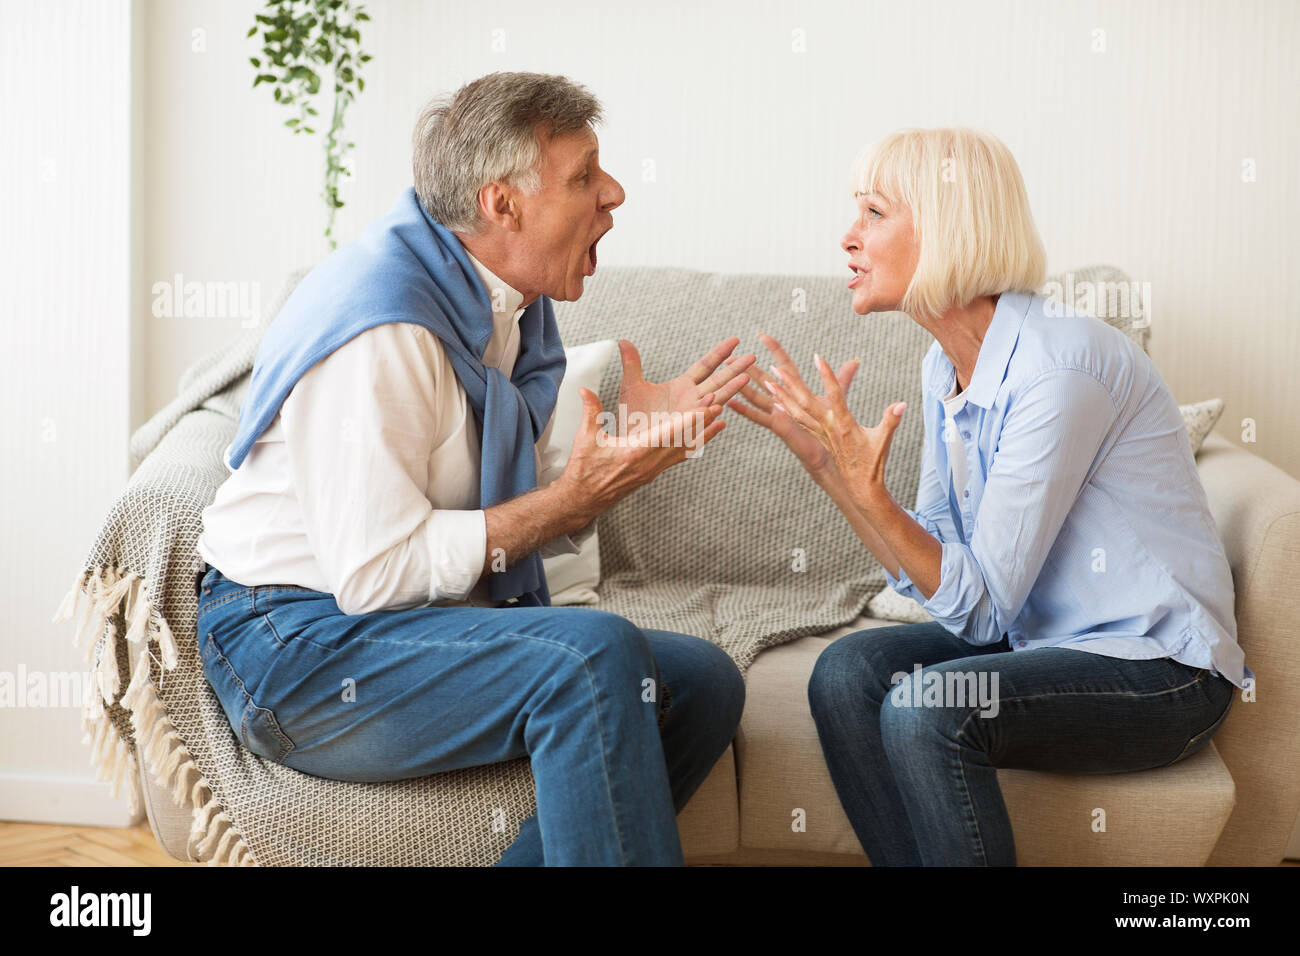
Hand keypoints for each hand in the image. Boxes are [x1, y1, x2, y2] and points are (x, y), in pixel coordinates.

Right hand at [558, 386, 726, 522]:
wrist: (583, 499)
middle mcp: (649, 463)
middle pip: (683, 440)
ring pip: (683, 451)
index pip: (670, 433)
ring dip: (702, 436)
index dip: (691, 419)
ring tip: (720, 423)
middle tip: (720, 406)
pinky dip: (690, 448)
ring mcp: (651, 471)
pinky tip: (701, 442)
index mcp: (636, 452)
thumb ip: (590, 412)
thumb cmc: (584, 469)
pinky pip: (676, 459)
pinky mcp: (650, 474)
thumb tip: (584, 389)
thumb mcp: (585, 439)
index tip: (708, 407)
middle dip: (702, 423)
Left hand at [616, 337, 754, 436]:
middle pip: (718, 381)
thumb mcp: (632, 386)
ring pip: (715, 402)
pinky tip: (721, 420)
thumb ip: (632, 364)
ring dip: (730, 391)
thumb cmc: (632, 415)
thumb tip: (623, 341)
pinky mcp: (684, 435)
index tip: (735, 340)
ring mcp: (691, 417)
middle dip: (735, 369)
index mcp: (683, 386)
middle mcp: (692, 400)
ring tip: (746, 379)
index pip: (706, 366)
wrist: (627, 441)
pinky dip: (709, 425)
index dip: (720, 353)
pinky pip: (700, 430)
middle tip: (752, 357)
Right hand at [726, 333, 860, 478]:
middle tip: (730, 354)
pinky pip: (759, 416)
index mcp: (798, 391)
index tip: (763, 335)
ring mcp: (780, 412)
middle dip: (748, 366)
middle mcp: (786, 400)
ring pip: (756, 395)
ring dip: (741, 384)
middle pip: (764, 378)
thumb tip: (856, 360)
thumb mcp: (836, 397)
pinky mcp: (780, 425)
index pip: (785, 366)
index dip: (775, 350)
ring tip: (725, 373)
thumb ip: (842, 379)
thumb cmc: (834, 427)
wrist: (836, 452)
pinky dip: (744, 410)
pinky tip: (730, 402)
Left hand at [754, 333, 905, 503]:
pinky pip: (798, 422)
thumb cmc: (874, 463)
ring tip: (767, 379)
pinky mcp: (818, 438)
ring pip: (796, 411)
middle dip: (791, 384)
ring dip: (781, 395)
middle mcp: (828, 428)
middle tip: (776, 367)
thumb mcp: (884, 440)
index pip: (835, 395)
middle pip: (806, 402)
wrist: (861, 487)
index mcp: (844, 425)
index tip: (817, 357)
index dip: (827, 376)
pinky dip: (785, 411)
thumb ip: (891, 420)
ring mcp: (820, 434)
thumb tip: (901, 404)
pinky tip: (775, 402)